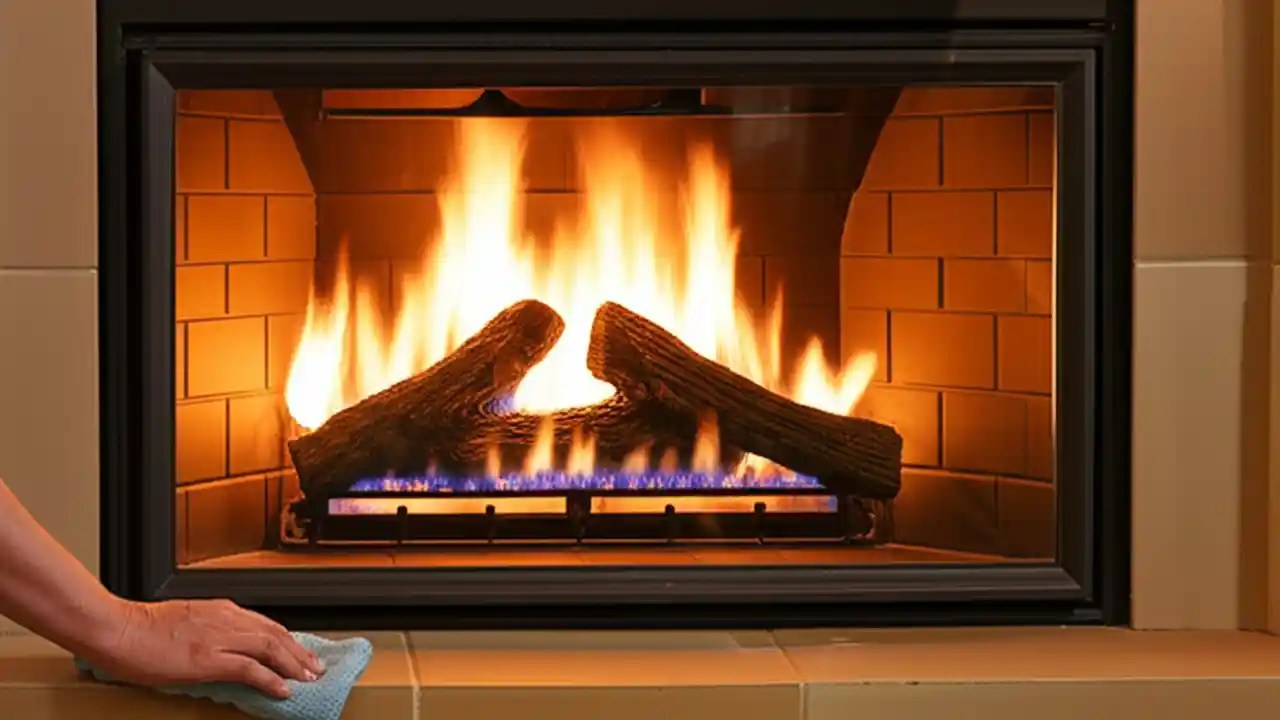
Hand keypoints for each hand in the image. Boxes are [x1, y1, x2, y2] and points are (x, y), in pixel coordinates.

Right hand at [84, 598, 323, 698]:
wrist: (117, 629)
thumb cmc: (141, 628)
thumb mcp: (185, 621)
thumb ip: (208, 630)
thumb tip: (222, 646)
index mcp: (220, 610)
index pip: (264, 623)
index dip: (287, 639)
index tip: (300, 652)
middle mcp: (225, 619)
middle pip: (274, 634)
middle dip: (298, 652)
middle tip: (315, 667)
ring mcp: (217, 638)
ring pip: (269, 647)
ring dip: (293, 664)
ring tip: (307, 679)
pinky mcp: (207, 658)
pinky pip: (249, 668)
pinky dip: (269, 679)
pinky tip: (282, 689)